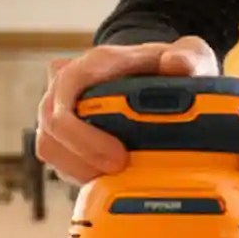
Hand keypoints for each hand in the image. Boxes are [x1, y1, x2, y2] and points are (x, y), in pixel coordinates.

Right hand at [36, 35, 219, 183]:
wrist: (155, 80)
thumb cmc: (167, 69)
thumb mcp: (189, 56)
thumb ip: (189, 56)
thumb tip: (176, 64)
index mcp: (94, 65)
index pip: (65, 91)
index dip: (82, 129)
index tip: (119, 155)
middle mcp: (68, 89)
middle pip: (50, 129)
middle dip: (82, 159)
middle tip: (120, 172)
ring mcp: (63, 116)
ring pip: (50, 149)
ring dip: (79, 171)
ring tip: (116, 180)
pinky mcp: (66, 141)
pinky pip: (60, 163)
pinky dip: (83, 177)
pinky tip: (112, 181)